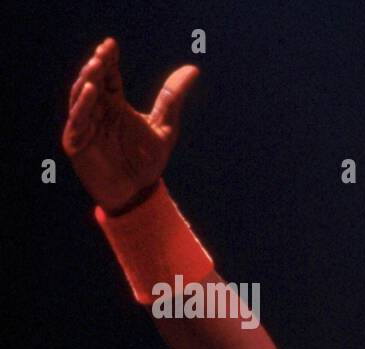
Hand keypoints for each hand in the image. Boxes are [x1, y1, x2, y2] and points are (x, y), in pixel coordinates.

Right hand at [61, 37, 199, 214]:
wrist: (139, 193)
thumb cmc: (148, 161)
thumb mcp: (165, 126)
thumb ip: (173, 98)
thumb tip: (193, 69)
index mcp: (115, 105)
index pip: (109, 76)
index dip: (109, 60)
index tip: (112, 44)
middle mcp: (97, 111)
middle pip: (93, 82)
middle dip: (97, 66)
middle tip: (104, 51)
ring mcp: (85, 125)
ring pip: (81, 96)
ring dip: (88, 80)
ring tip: (97, 65)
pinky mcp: (77, 141)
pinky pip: (78, 119)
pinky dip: (84, 105)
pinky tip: (92, 91)